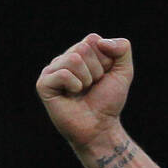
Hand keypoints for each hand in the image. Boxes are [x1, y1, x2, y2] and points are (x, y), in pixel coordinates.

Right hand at [35, 33, 133, 147]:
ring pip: (74, 59)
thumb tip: (101, 41)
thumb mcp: (123, 72)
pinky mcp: (44, 84)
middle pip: (83, 48)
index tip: (104, 77)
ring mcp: (51, 70)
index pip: (94, 39)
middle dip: (97, 71)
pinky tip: (71, 95)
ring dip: (87, 80)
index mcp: (80, 53)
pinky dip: (75, 86)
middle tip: (93, 87)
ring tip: (83, 91)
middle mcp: (63, 59)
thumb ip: (122, 49)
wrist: (101, 127)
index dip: (106, 60)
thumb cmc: (109, 101)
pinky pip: (64, 74)